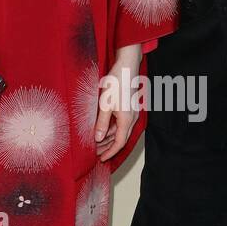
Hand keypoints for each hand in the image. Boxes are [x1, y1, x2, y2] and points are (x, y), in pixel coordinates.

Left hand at [95, 43, 142, 161]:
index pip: (119, 143)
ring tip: (96, 143)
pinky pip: (121, 123)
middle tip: (95, 153)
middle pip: (120, 139)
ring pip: (120, 131)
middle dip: (108, 147)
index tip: (101, 159)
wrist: (127, 66)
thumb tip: (98, 139)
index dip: (110, 152)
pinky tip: (102, 129)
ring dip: (109, 138)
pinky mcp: (129, 108)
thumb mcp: (105, 104)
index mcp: (126, 120)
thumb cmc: (116, 83)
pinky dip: (112, 129)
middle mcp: (131, 119)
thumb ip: (101, 123)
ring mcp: (131, 113)